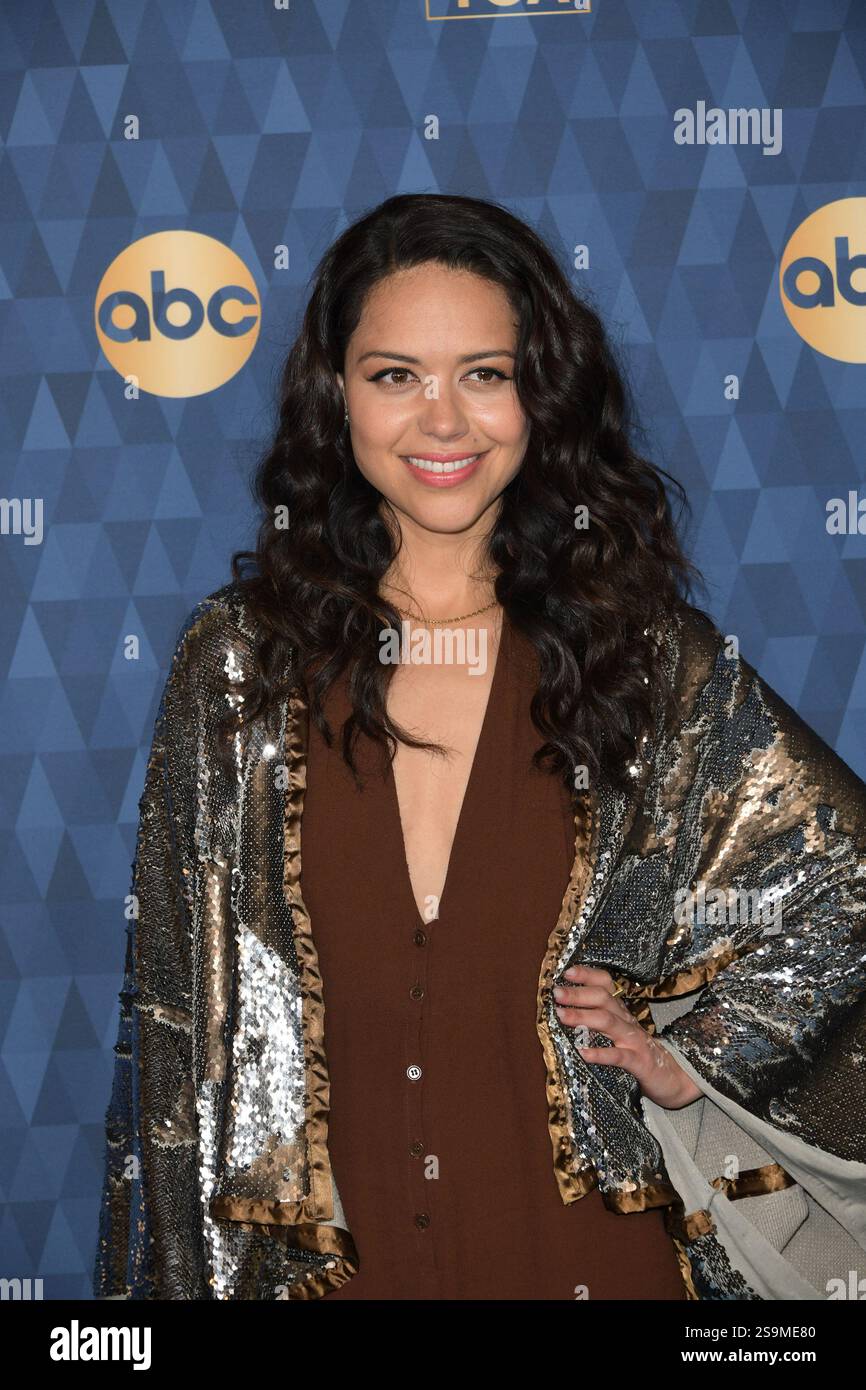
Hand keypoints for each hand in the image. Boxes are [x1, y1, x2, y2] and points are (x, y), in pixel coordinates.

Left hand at [553, 964, 702, 1108]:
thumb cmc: (638, 1051)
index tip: (567, 972)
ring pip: (607, 1022)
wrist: (674, 1077)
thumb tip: (566, 1007)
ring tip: (562, 1015)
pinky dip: (600, 1053)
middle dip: (578, 994)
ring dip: (583, 1016)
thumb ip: (598, 1017)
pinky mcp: (638, 1061)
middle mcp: (626, 1020)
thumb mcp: (619, 1030)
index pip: (605, 984)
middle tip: (556, 993)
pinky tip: (583, 1053)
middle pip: (602, 998)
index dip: (587, 975)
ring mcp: (633, 1040)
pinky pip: (618, 1056)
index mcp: (620, 1011)